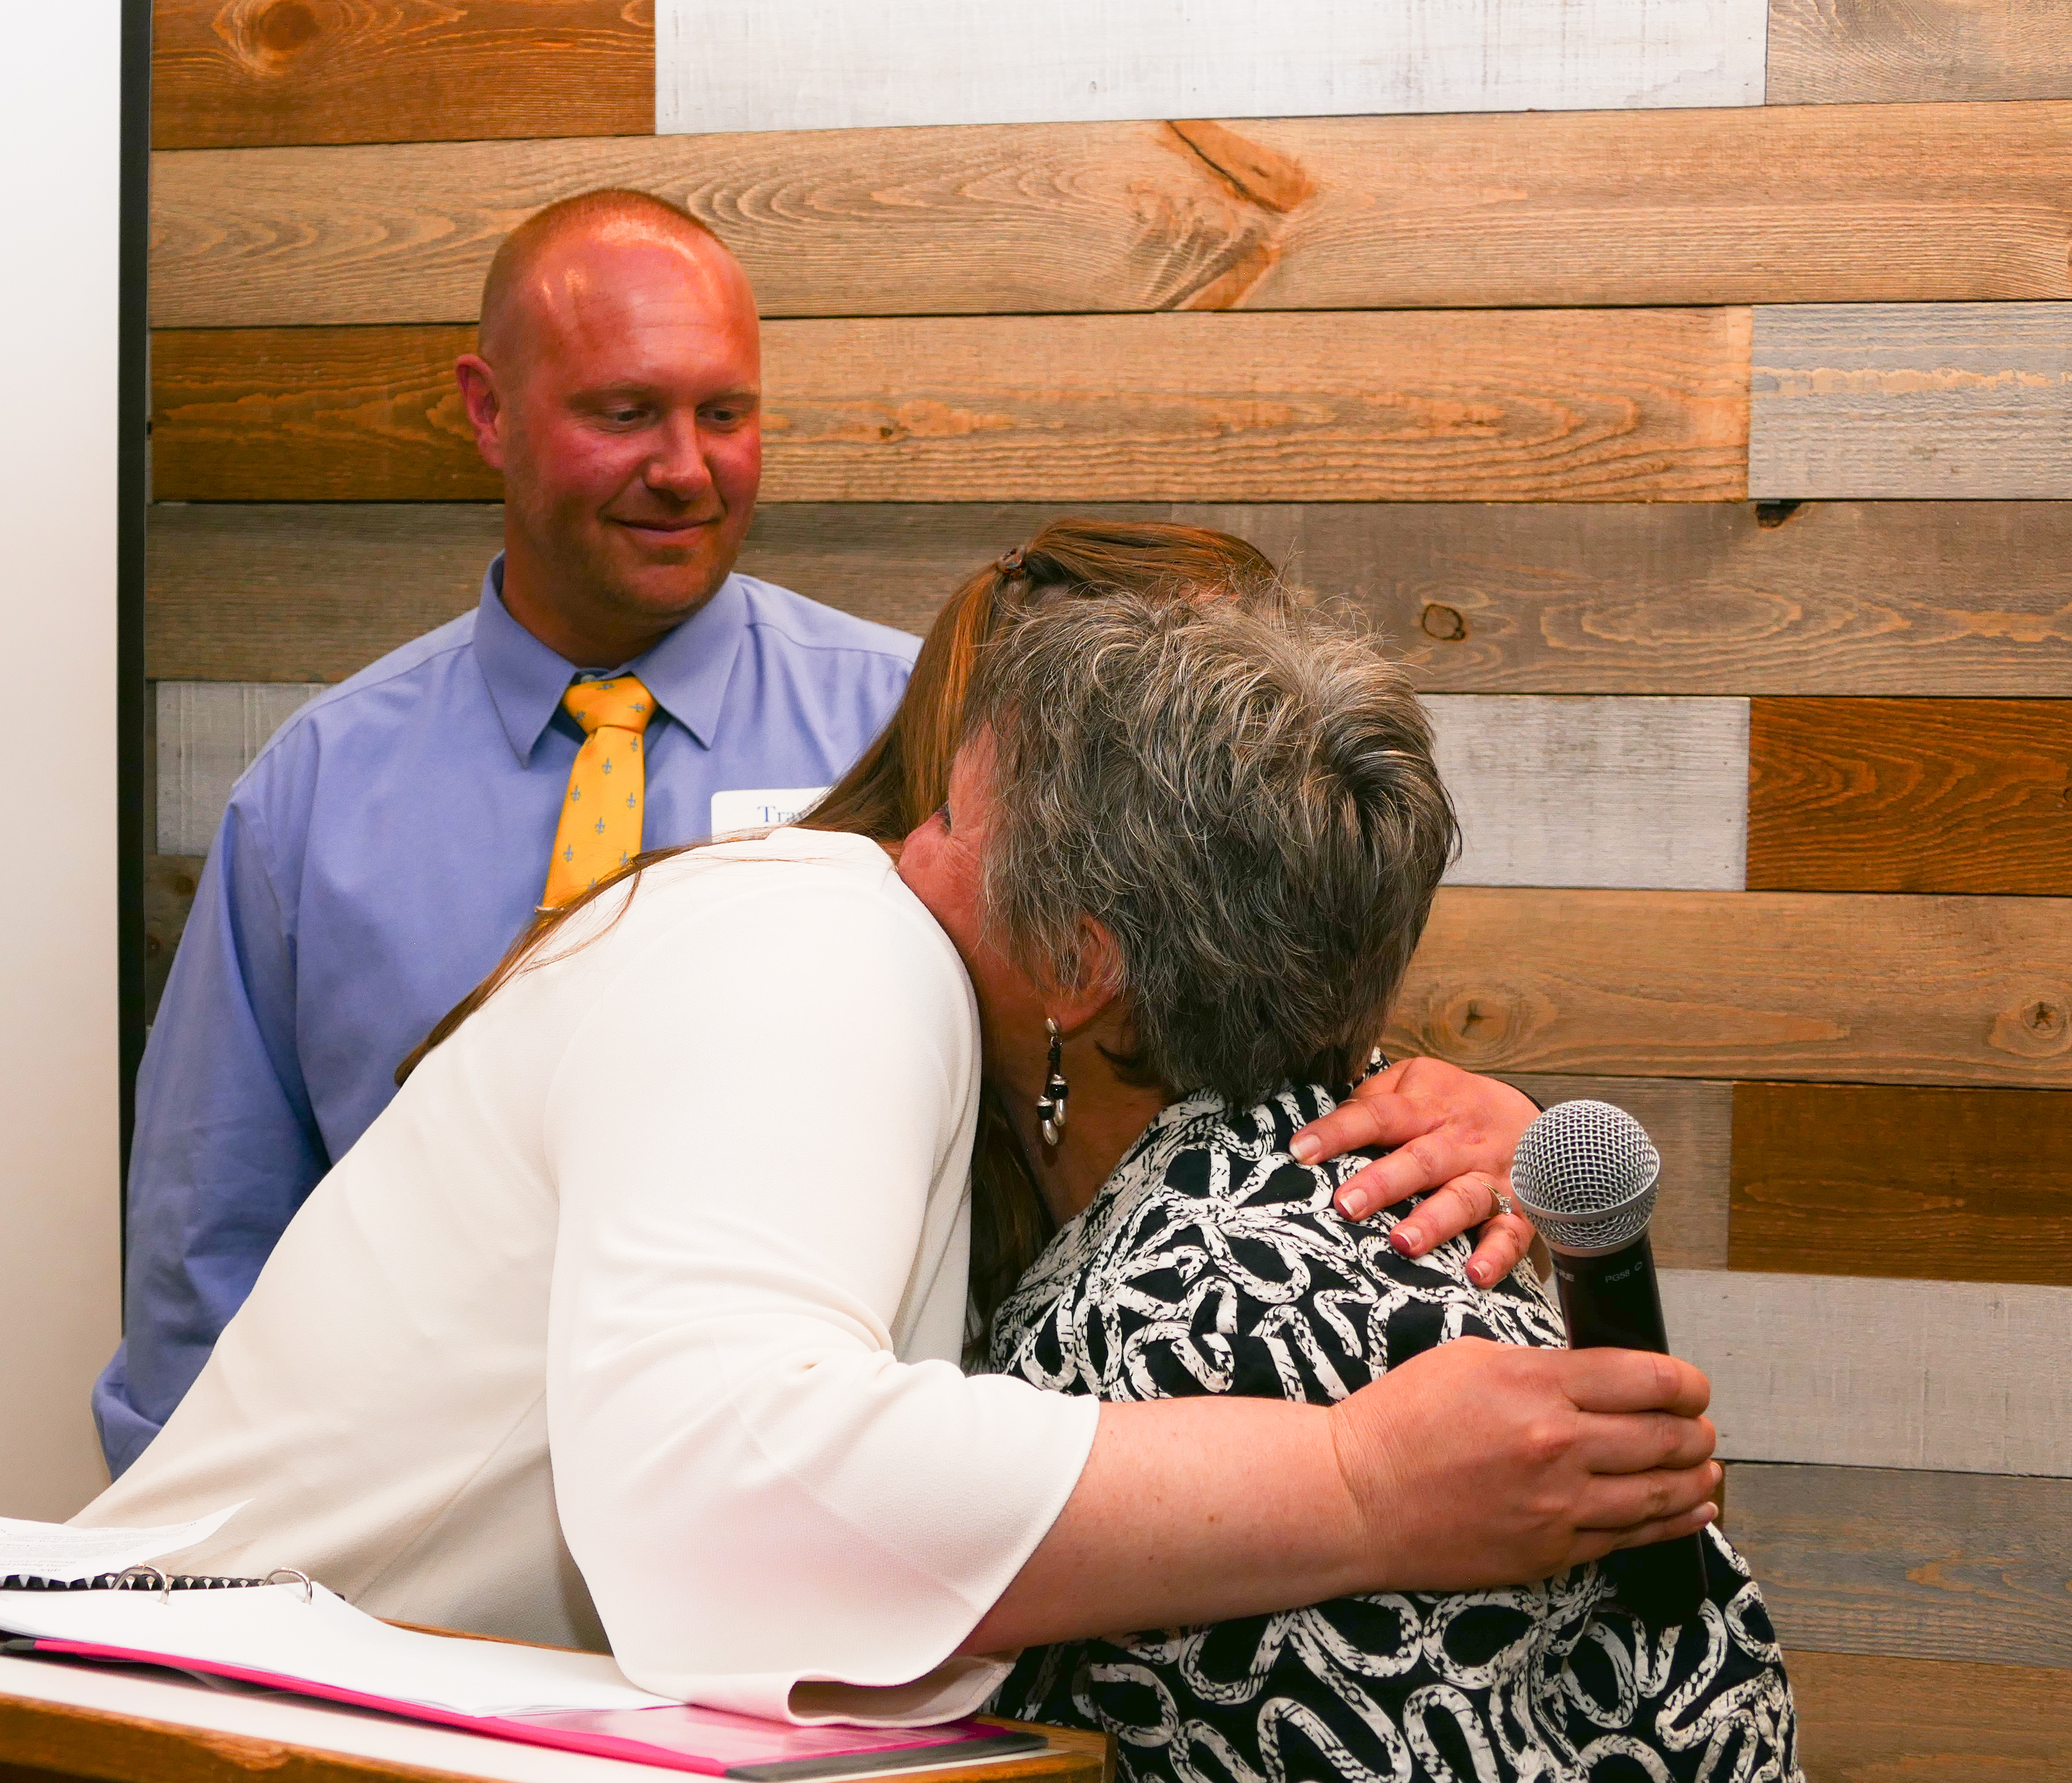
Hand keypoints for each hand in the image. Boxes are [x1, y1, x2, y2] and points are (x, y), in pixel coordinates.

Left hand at [1292, 1056, 1539, 1285]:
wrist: (1551, 1127)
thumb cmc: (1461, 1107)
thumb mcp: (1421, 1080)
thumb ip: (1378, 1097)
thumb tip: (1331, 1118)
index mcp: (1430, 1106)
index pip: (1379, 1115)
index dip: (1339, 1131)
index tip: (1300, 1151)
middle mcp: (1459, 1142)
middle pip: (1420, 1159)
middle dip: (1383, 1182)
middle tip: (1346, 1204)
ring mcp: (1491, 1177)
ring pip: (1463, 1198)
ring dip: (1434, 1221)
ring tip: (1401, 1243)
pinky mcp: (1520, 1211)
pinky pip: (1511, 1234)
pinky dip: (1496, 1255)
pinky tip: (1474, 1275)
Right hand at [1328, 1338, 1719, 1591]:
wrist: (1354, 1498)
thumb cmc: (1399, 1420)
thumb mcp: (1469, 1359)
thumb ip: (1542, 1366)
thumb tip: (1599, 1379)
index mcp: (1537, 1385)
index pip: (1648, 1378)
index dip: (1687, 1381)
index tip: (1692, 1385)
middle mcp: (1558, 1446)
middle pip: (1668, 1438)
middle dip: (1697, 1430)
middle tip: (1701, 1426)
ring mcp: (1558, 1507)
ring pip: (1662, 1494)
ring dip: (1697, 1479)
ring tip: (1707, 1468)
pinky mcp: (1550, 1553)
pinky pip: (1630, 1539)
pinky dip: (1672, 1524)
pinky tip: (1691, 1512)